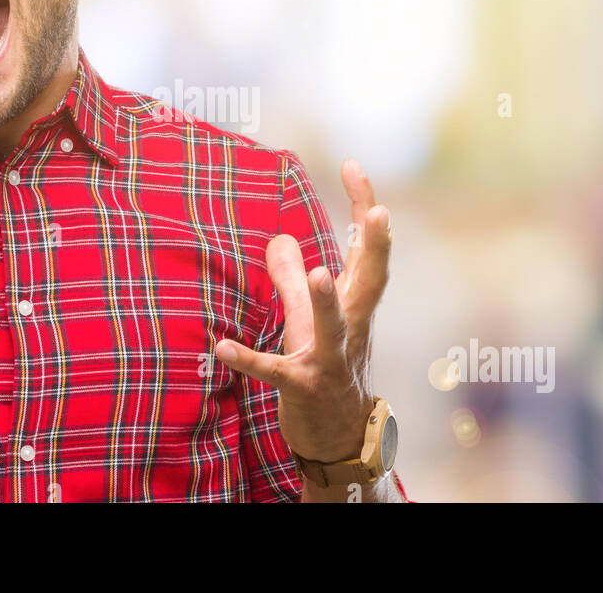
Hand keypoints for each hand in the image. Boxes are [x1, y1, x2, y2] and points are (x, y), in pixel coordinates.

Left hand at [214, 158, 390, 461]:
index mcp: (354, 305)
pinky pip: (276, 371)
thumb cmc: (326, 369)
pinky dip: (249, 359)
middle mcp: (351, 328)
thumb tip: (279, 238)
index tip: (353, 165)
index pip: (366, 250)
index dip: (363, 208)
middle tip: (380, 211)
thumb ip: (292, 278)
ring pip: (333, 327)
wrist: (339, 438)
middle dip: (377, 247)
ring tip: (316, 272)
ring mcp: (330, 359)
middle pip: (370, 283)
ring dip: (326, 302)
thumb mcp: (308, 319)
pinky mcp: (302, 387)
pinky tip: (222, 346)